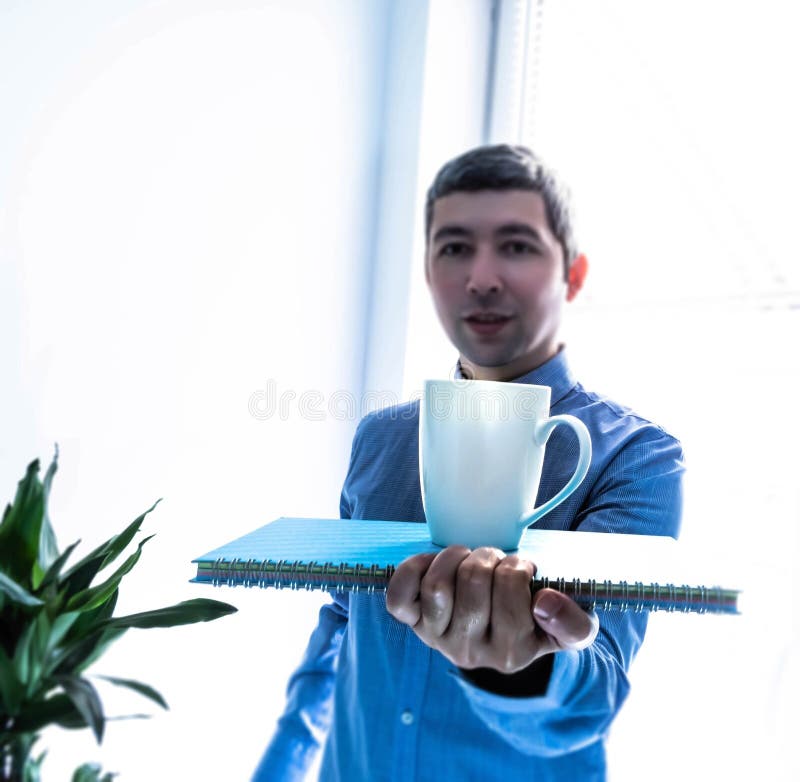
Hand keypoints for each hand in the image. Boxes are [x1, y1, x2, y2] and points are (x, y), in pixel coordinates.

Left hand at [386, 546, 598, 673]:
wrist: (499, 634)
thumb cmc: (534, 620)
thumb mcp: (568, 626)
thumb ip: (574, 623)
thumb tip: (545, 603)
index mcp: (513, 654)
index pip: (511, 588)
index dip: (517, 566)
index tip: (523, 569)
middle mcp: (470, 653)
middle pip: (473, 580)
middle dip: (488, 556)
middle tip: (495, 561)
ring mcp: (436, 638)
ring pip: (437, 584)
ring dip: (455, 556)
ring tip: (468, 558)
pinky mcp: (412, 623)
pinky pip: (398, 596)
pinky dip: (413, 568)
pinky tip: (433, 563)